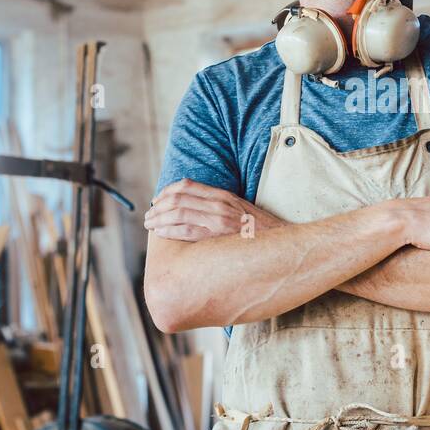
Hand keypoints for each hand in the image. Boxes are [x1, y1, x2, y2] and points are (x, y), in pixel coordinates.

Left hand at [144, 178, 284, 240]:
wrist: (281, 244)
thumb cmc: (260, 231)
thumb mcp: (240, 210)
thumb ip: (220, 207)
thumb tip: (197, 210)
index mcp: (223, 195)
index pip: (186, 186)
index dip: (166, 191)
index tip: (156, 200)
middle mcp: (219, 204)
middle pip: (178, 198)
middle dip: (157, 207)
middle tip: (148, 216)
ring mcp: (219, 220)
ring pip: (178, 213)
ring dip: (159, 219)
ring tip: (150, 225)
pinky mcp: (218, 236)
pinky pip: (187, 230)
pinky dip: (169, 230)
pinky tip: (160, 233)